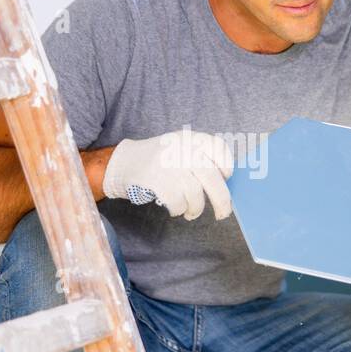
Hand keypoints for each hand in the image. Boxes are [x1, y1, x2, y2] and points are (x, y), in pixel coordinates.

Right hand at [102, 130, 233, 220]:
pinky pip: (178, 203)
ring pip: (195, 195)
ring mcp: (170, 164)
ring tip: (190, 211)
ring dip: (195, 208)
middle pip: (212, 178)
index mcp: (191, 138)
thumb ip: (202, 160)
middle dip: (222, 201)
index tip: (224, 178)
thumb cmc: (159, 162)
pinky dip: (178, 210)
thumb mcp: (181, 149)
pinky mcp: (157, 179)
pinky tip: (175, 208)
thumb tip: (226, 187)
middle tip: (223, 213)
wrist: (124, 162)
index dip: (226, 166)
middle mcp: (182, 148)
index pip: (219, 147)